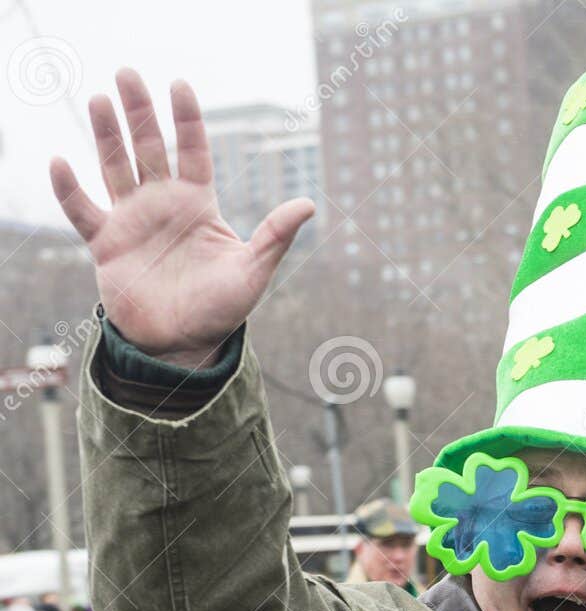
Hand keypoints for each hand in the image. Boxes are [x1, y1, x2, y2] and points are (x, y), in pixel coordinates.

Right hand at [50, 68, 313, 364]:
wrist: (183, 346)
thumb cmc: (220, 310)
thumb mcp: (252, 272)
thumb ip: (275, 236)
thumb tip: (308, 204)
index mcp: (197, 204)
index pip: (192, 150)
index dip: (186, 119)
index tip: (179, 85)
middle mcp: (162, 204)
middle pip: (148, 147)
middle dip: (139, 111)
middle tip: (128, 73)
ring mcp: (132, 220)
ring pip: (115, 167)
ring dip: (106, 135)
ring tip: (100, 100)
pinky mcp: (106, 244)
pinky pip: (82, 211)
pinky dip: (69, 190)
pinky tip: (61, 163)